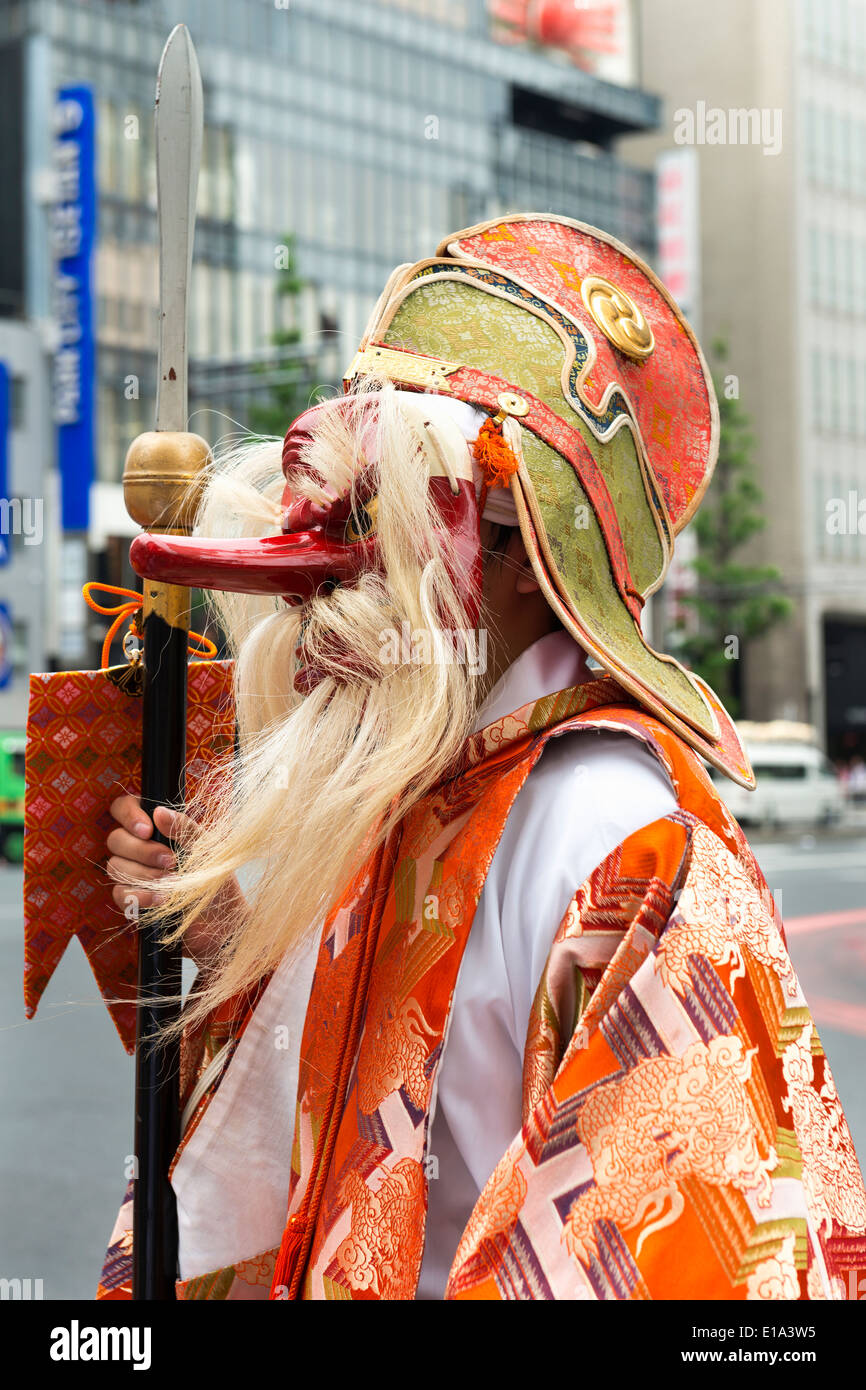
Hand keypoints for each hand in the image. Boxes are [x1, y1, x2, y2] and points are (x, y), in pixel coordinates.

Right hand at [107, 794, 242, 966]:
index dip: (128, 815)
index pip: (124, 808)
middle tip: (171, 861)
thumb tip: (159, 812)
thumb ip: (185, 829)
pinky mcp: (132, 900)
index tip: (148, 830)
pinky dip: (138, 896)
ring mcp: (133, 874)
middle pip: (116, 839)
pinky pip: (119, 893)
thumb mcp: (208, 849)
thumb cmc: (217, 879)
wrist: (222, 921)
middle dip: (141, 851)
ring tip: (171, 883)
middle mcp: (140, 847)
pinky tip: (161, 900)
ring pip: (115, 866)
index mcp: (157, 827)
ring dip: (143, 874)